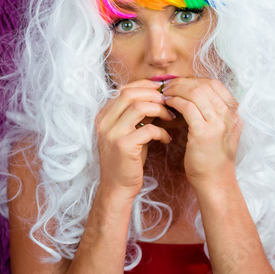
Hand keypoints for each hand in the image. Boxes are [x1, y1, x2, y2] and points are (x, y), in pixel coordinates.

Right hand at [95, 79, 176, 201]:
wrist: (117, 187)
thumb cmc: (126, 160)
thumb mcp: (128, 133)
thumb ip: (137, 116)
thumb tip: (157, 97)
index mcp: (104, 116)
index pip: (123, 89)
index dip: (144, 86)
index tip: (161, 90)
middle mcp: (105, 122)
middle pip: (129, 93)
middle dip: (153, 94)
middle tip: (168, 102)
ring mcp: (112, 133)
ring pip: (139, 107)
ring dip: (159, 110)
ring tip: (170, 117)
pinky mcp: (124, 146)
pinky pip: (148, 129)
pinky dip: (162, 132)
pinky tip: (166, 139)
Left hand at [159, 77, 241, 189]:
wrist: (215, 181)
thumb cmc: (213, 156)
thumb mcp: (220, 130)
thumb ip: (212, 112)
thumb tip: (192, 93)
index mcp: (234, 113)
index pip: (215, 84)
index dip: (194, 79)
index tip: (180, 82)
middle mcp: (230, 115)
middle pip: (204, 85)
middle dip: (183, 82)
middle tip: (168, 85)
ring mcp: (218, 124)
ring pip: (195, 92)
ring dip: (177, 89)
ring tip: (166, 93)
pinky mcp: (204, 133)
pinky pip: (187, 107)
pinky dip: (175, 101)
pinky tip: (167, 104)